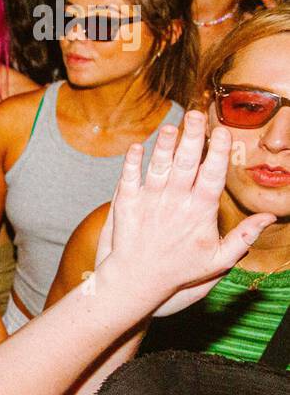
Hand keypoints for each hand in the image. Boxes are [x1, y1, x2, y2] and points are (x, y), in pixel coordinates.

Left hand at [95, 111, 274, 316]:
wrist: (137, 280)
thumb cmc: (179, 269)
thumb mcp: (218, 258)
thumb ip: (243, 237)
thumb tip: (268, 217)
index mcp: (199, 212)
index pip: (212, 175)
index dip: (218, 152)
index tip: (222, 131)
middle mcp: (175, 203)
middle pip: (186, 163)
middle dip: (193, 137)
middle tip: (197, 114)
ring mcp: (149, 201)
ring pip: (159, 166)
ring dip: (165, 144)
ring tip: (172, 125)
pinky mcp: (126, 204)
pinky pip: (129, 177)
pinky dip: (132, 162)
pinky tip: (138, 146)